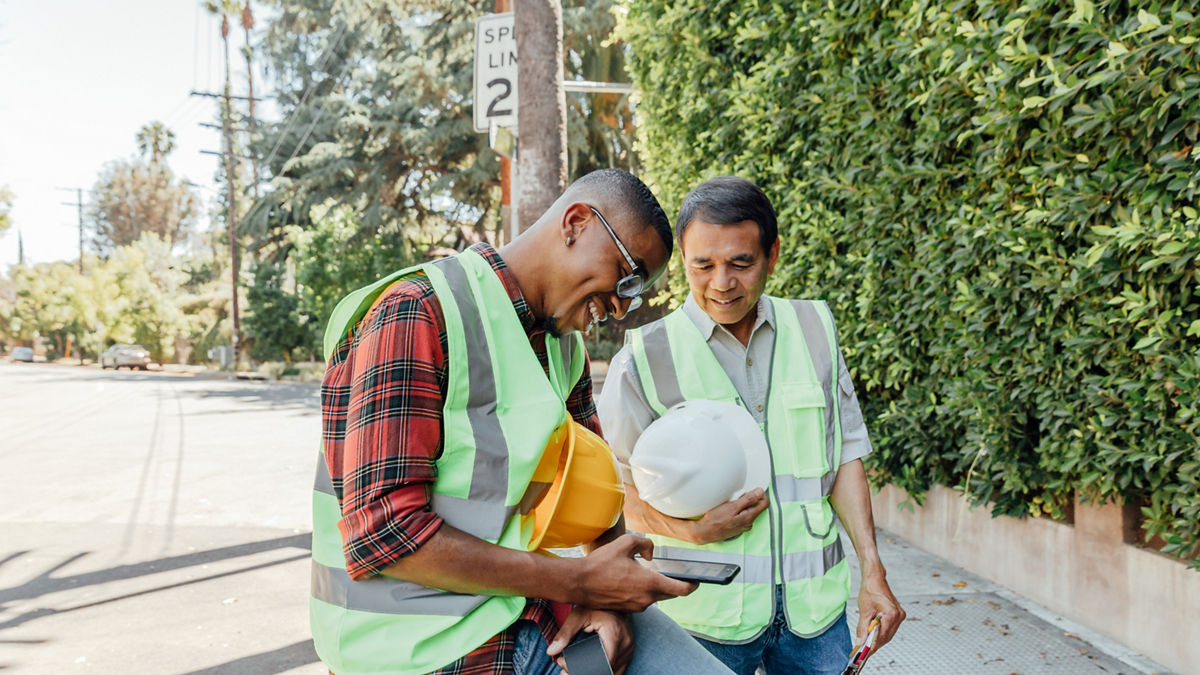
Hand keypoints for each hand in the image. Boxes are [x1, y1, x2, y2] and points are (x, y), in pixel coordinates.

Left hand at [547, 608, 633, 673]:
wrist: (614, 596)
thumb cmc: (595, 605)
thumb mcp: (577, 615)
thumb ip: (565, 633)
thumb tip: (551, 652)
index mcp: (614, 634)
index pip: (602, 663)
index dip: (582, 669)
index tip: (564, 663)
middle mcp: (625, 644)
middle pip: (606, 670)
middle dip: (584, 672)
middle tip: (564, 669)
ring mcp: (629, 649)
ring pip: (612, 672)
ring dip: (594, 672)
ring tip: (572, 669)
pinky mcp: (628, 651)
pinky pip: (618, 669)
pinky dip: (603, 671)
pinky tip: (588, 668)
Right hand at [576, 534, 697, 611]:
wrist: (579, 583)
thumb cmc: (601, 563)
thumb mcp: (625, 543)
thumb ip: (644, 543)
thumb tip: (651, 554)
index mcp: (651, 583)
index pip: (682, 589)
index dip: (693, 585)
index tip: (697, 580)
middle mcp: (647, 598)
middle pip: (671, 594)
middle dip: (675, 584)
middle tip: (675, 573)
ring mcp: (637, 606)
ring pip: (656, 597)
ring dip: (657, 587)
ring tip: (649, 573)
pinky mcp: (628, 610)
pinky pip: (643, 600)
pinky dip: (644, 592)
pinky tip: (634, 581)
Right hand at [691, 489, 768, 544]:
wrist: (705, 532)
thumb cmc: (716, 520)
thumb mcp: (732, 506)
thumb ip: (748, 499)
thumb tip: (760, 492)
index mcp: (750, 517)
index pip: (765, 503)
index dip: (760, 494)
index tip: (752, 490)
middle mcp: (749, 523)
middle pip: (757, 506)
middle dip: (749, 499)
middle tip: (737, 497)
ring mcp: (743, 526)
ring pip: (749, 510)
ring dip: (742, 504)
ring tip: (730, 504)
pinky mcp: (737, 527)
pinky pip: (742, 515)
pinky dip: (737, 510)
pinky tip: (728, 510)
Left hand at [856, 572, 904, 650]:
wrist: (875, 579)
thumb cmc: (870, 590)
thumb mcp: (864, 611)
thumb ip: (862, 628)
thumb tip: (860, 642)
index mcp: (891, 614)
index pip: (881, 637)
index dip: (872, 647)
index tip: (864, 653)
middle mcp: (898, 616)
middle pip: (886, 637)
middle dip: (875, 644)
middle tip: (864, 650)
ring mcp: (900, 615)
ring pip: (889, 634)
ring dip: (878, 639)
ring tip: (867, 643)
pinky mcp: (899, 614)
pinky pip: (890, 628)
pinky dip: (882, 632)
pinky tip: (874, 634)